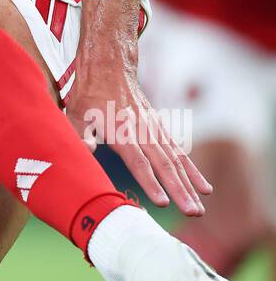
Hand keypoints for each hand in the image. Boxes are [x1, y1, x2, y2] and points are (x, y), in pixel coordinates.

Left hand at [64, 69, 211, 215]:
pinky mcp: (160, 129)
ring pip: (176, 161)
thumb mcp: (75, 113)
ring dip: (189, 185)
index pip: (138, 161)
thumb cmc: (88, 95)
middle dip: (179, 190)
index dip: (150, 182)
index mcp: (121, 132)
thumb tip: (87, 149)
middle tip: (193, 212)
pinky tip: (204, 188)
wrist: (109, 68)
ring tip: (200, 208)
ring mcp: (154, 130)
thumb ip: (80, 133)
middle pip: (163, 165)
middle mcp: (142, 132)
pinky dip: (192, 170)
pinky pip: (179, 152)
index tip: (162, 202)